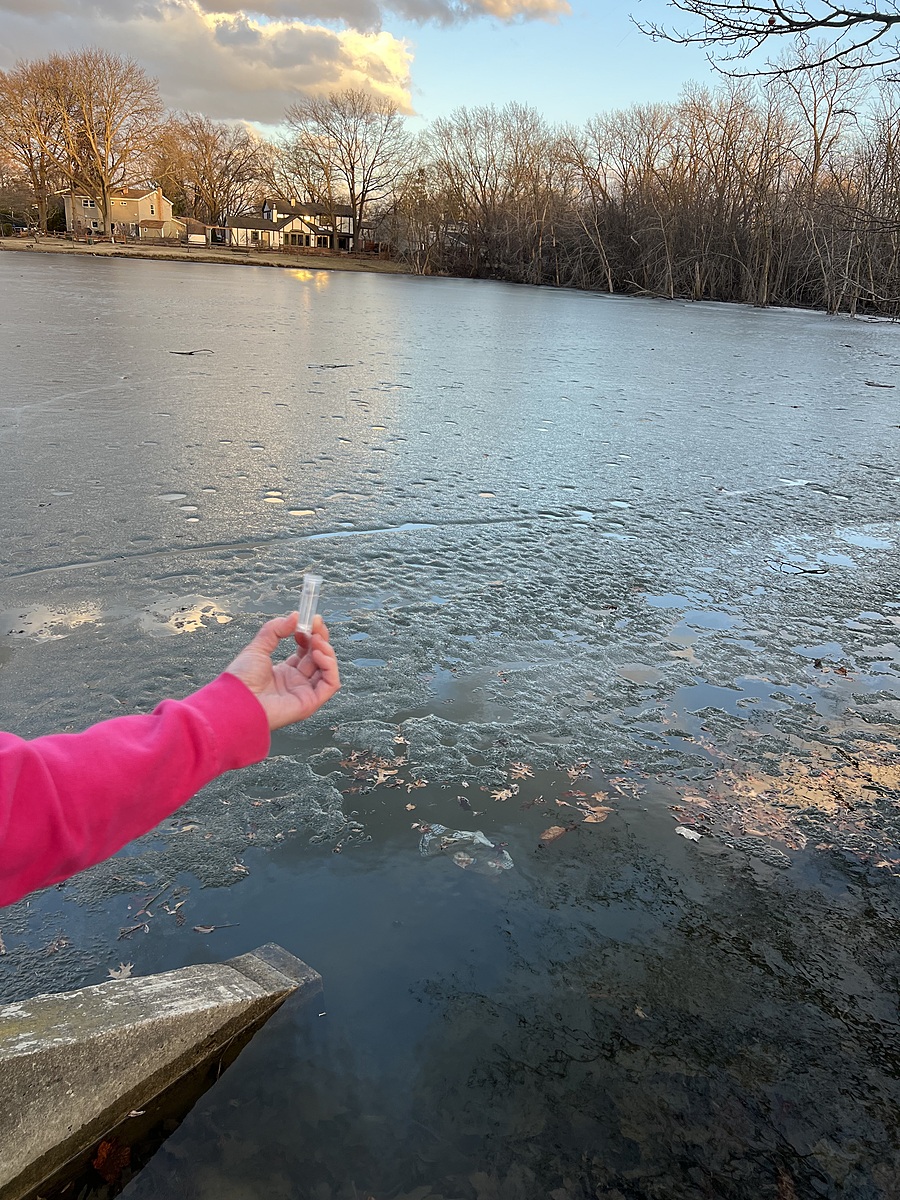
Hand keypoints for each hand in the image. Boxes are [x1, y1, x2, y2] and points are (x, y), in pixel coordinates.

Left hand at [225, 613, 340, 730]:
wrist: (235, 702)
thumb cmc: (241, 681)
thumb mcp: (257, 648)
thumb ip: (274, 630)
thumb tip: (294, 616)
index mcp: (283, 673)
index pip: (305, 652)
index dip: (309, 636)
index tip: (307, 621)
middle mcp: (295, 683)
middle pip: (318, 659)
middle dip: (320, 638)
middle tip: (316, 624)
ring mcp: (303, 693)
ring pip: (327, 670)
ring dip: (327, 651)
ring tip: (316, 639)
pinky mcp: (309, 702)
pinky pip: (330, 684)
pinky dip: (330, 667)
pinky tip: (318, 653)